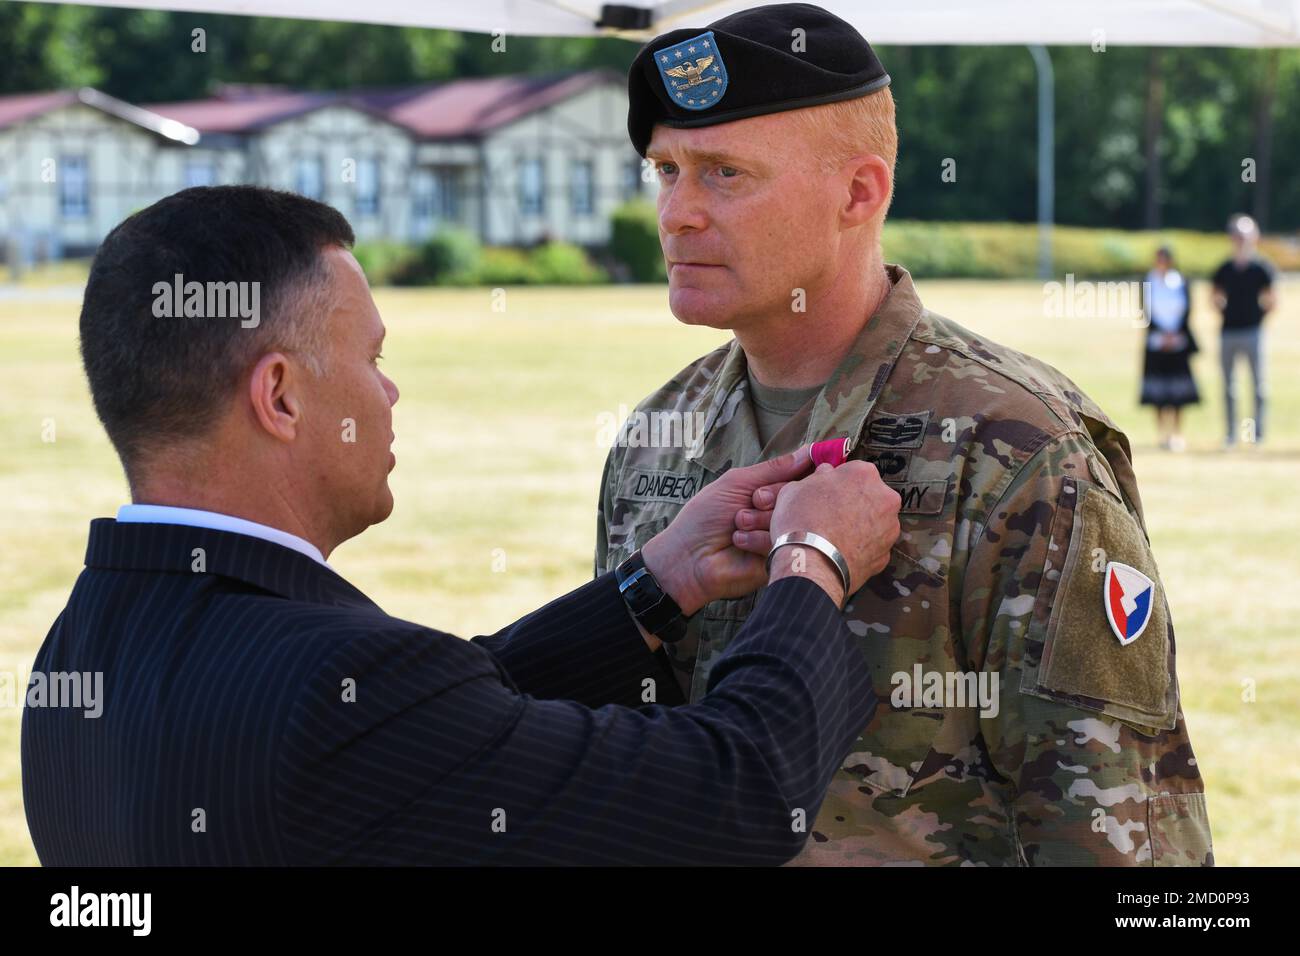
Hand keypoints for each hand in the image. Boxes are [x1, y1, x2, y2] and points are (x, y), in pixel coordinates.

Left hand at [642, 446, 814, 615]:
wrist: (689, 558)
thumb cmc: (705, 517)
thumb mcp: (736, 482)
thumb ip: (774, 468)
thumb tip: (809, 451)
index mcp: (770, 493)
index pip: (800, 476)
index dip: (803, 472)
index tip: (809, 469)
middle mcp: (779, 513)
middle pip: (799, 495)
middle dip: (772, 496)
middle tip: (753, 502)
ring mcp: (780, 537)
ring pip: (793, 518)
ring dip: (762, 519)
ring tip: (739, 525)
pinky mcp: (780, 558)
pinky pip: (785, 541)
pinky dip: (759, 538)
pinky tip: (740, 542)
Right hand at [765, 461, 901, 604]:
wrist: (810, 565)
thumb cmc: (801, 521)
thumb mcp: (796, 488)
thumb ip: (817, 477)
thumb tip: (825, 474)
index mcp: (864, 474)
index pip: (854, 471)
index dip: (839, 483)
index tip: (828, 493)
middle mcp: (885, 497)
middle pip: (871, 495)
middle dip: (855, 502)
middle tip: (832, 515)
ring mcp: (890, 528)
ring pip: (876, 521)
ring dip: (861, 525)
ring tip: (836, 536)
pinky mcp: (886, 554)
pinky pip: (873, 545)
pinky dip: (861, 547)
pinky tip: (842, 551)